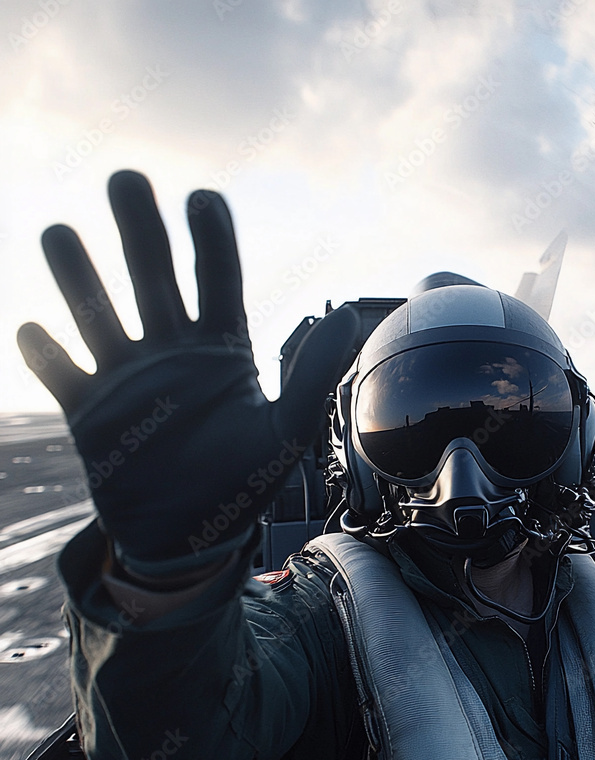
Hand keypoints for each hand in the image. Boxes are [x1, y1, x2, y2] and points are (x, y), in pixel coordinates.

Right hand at [17, 170, 359, 566]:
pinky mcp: (89, 411)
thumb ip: (312, 375)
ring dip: (78, 276)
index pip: (218, 281)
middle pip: (152, 277)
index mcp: (223, 350)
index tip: (204, 198)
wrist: (190, 537)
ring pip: (98, 313)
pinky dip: (45, 353)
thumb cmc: (243, 483)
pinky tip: (35, 329)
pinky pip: (62, 373)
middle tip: (127, 178)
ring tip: (58, 234)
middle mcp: (173, 351)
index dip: (212, 240)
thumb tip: (350, 318)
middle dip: (139, 230)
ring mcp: (128, 377)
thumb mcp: (286, 431)